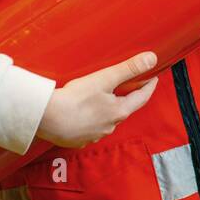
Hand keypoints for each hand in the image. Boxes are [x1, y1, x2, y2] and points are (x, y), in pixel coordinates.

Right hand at [36, 51, 159, 148]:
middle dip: (127, 97)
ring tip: (102, 98)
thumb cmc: (75, 98)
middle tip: (127, 85)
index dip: (149, 86)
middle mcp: (110, 127)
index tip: (153, 78)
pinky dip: (91, 119)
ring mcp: (94, 135)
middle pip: (124, 109)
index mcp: (119, 112)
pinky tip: (83, 113)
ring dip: (107, 110)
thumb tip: (152, 59)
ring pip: (107, 120)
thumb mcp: (104, 79)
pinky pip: (90, 128)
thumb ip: (129, 68)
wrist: (46, 118)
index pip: (142, 97)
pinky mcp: (79, 140)